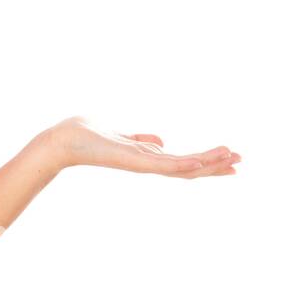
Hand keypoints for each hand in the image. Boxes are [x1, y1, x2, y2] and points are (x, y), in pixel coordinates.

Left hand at [44, 115, 240, 177]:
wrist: (65, 140)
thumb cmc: (88, 137)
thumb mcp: (123, 136)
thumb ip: (142, 140)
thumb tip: (162, 140)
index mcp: (147, 158)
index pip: (184, 162)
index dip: (207, 162)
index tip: (231, 159)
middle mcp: (147, 164)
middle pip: (188, 169)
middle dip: (214, 165)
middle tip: (240, 163)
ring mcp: (141, 164)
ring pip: (181, 167)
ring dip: (206, 163)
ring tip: (230, 158)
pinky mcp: (132, 161)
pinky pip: (161, 165)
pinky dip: (181, 164)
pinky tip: (199, 162)